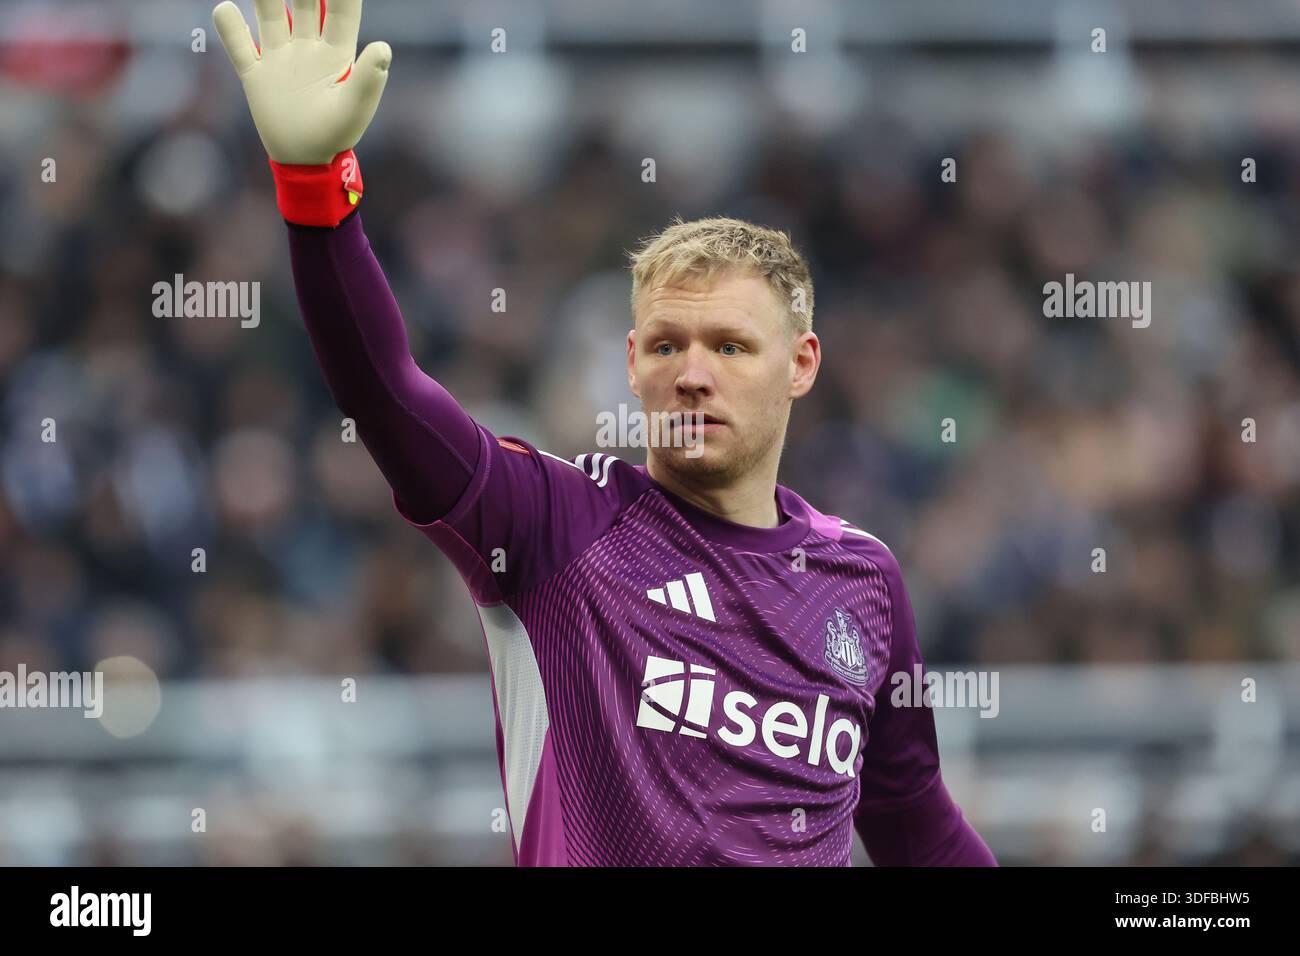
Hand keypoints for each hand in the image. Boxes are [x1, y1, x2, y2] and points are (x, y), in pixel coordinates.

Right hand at [213, 0, 390, 165]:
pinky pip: (240, 46)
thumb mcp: (354, 109)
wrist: (305, 161)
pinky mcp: (256, 74)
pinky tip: (224, 9)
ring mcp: (280, 58)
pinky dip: (230, 27)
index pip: (340, 10)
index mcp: (336, 53)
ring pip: (270, 14)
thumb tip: (383, 47)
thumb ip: (368, 79)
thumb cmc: (336, 135)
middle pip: (304, 2)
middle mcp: (308, 48)